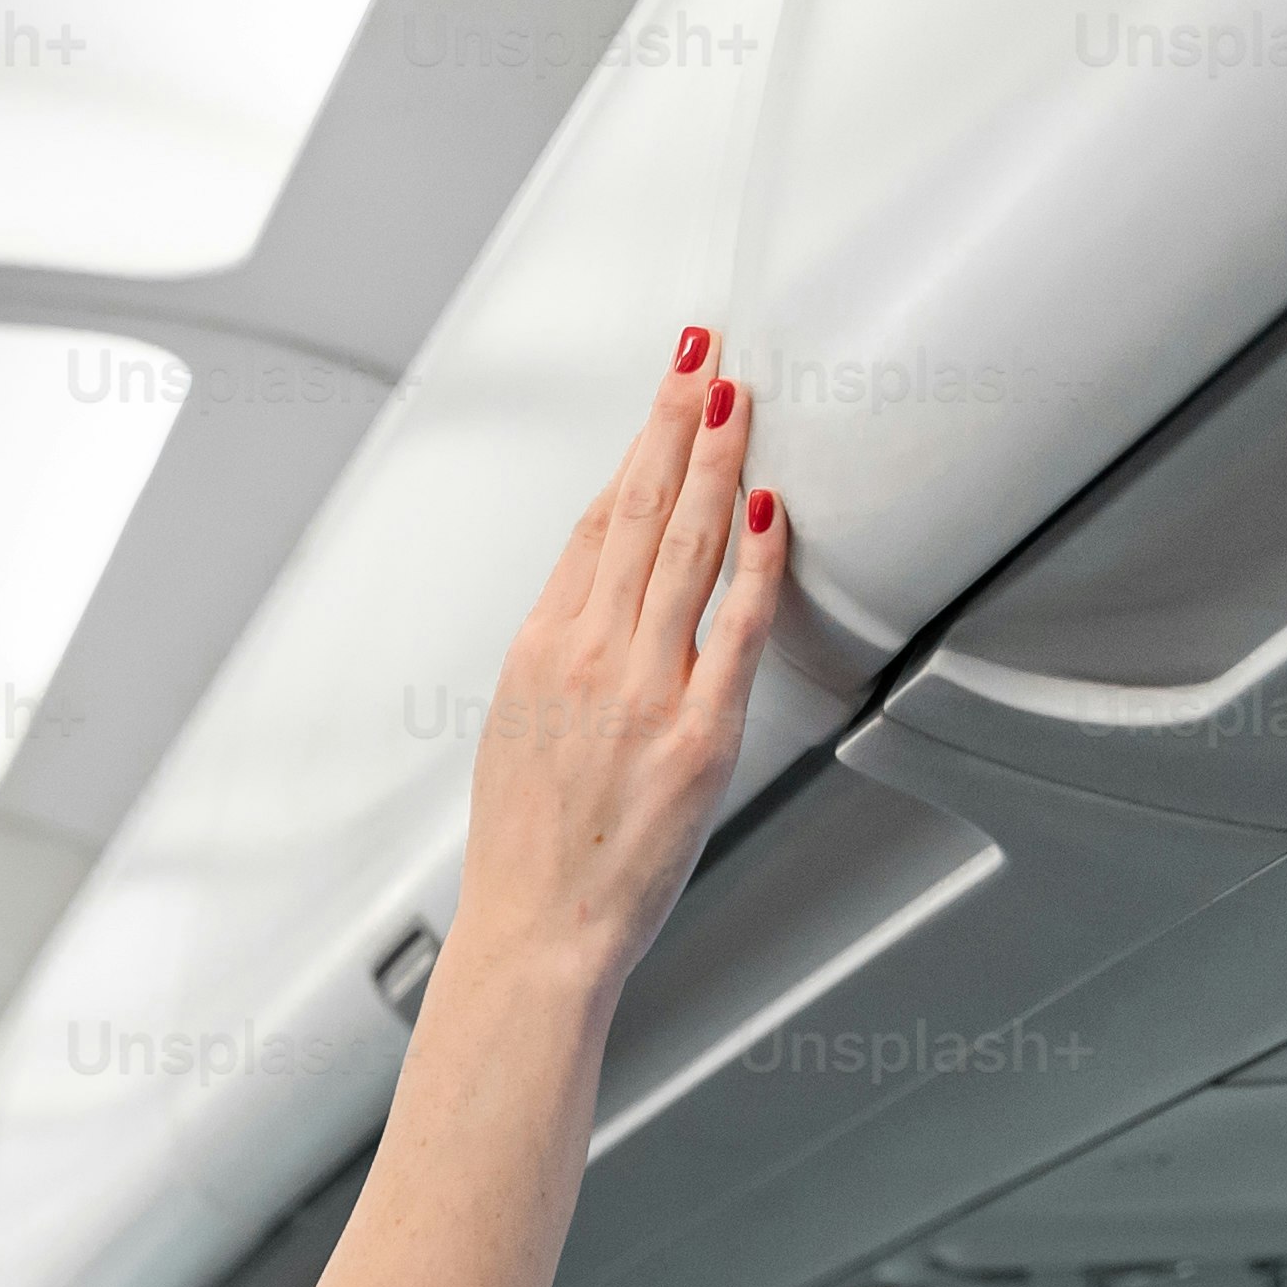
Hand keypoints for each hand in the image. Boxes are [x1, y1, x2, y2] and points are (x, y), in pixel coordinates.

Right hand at [449, 333, 784, 1002]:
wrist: (535, 934)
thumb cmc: (529, 849)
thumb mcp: (516, 728)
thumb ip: (563, 651)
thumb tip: (602, 588)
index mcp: (539, 651)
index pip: (594, 522)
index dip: (634, 445)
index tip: (666, 391)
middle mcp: (587, 657)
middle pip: (635, 510)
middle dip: (674, 419)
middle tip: (705, 352)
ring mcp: (642, 691)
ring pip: (683, 546)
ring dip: (713, 460)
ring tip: (737, 396)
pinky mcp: (696, 734)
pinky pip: (735, 627)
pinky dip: (755, 560)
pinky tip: (770, 508)